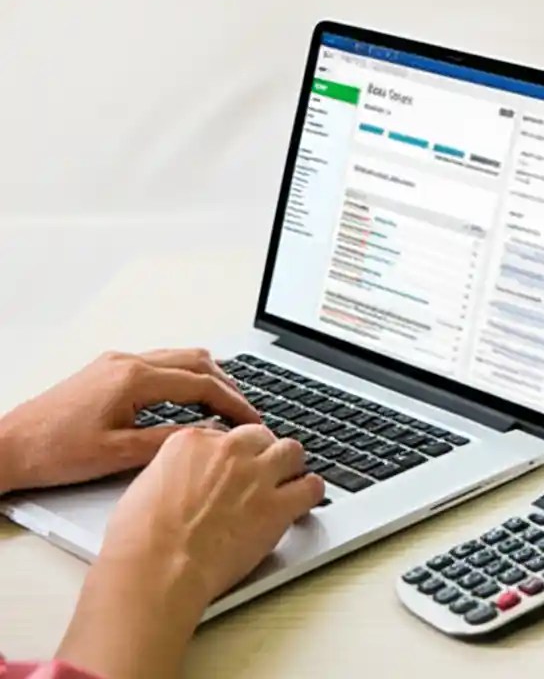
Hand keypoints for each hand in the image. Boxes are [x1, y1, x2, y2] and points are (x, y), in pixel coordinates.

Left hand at [0, 348, 258, 493]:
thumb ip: (169, 441)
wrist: (9, 445)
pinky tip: (189, 399)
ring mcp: (116, 362)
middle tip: (246, 413)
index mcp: (133, 379)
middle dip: (228, 386)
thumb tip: (209, 435)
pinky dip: (185, 377)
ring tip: (225, 406)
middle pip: (197, 361)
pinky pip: (160, 363)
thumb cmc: (53, 451)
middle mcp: (127, 362)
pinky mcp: (108, 369)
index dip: (234, 403)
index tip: (251, 421)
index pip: (202, 384)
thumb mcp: (118, 454)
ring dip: (208, 378)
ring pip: (180, 357)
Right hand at [56, 424, 324, 678]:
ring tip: (285, 483)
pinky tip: (302, 502)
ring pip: (292, 451)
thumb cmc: (140, 540)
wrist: (157, 569)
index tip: (233, 466)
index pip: (226, 432)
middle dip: (261, 453)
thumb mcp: (146, 485)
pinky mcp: (277, 506)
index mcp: (192, 442)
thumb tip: (187, 478)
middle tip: (260, 475)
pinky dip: (310, 493)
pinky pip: (312, 487)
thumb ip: (176, 470)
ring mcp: (256, 476)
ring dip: (289, 466)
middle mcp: (228, 451)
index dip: (232, 452)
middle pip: (261, 436)